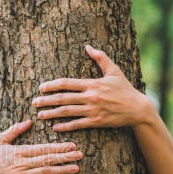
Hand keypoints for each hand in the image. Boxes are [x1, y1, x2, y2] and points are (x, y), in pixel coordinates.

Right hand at [0, 120, 83, 173]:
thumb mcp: (1, 141)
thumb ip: (14, 130)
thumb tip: (29, 121)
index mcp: (19, 151)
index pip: (43, 148)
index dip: (58, 147)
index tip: (72, 145)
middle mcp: (22, 163)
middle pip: (47, 159)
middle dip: (65, 157)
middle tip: (80, 155)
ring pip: (45, 171)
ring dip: (62, 169)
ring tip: (76, 167)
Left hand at [32, 44, 154, 131]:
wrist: (138, 108)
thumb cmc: (125, 88)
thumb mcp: (114, 71)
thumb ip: (100, 58)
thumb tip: (88, 46)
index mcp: (92, 84)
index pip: (67, 83)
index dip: (52, 85)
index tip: (41, 88)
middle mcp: (91, 97)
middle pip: (63, 98)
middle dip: (46, 100)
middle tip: (34, 102)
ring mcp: (93, 110)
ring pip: (68, 112)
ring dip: (52, 113)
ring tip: (40, 115)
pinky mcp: (97, 122)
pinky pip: (78, 124)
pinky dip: (65, 126)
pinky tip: (55, 127)